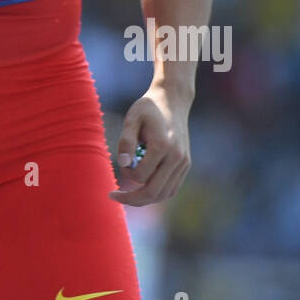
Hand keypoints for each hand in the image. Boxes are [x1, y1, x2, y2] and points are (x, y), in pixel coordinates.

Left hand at [109, 86, 191, 205]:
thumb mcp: (132, 118)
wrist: (173, 101)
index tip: (121, 163)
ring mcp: (184, 163)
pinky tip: (142, 189)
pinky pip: (172, 188)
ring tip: (127, 196)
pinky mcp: (186, 165)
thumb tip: (124, 165)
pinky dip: (157, 193)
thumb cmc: (148, 108)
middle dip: (132, 199)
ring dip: (144, 199)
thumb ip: (126, 141)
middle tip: (113, 196)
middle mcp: (177, 157)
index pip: (141, 176)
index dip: (126, 174)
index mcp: (163, 146)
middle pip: (154, 192)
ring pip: (164, 194)